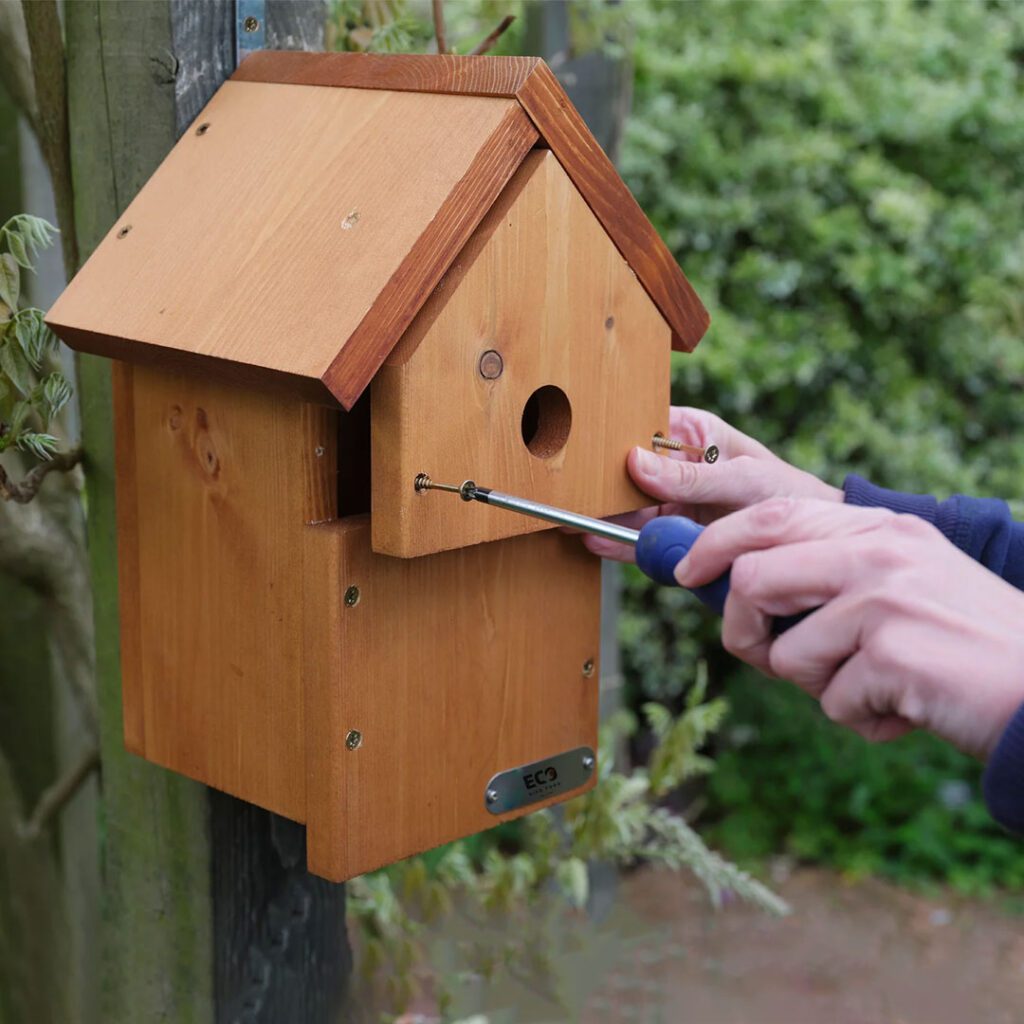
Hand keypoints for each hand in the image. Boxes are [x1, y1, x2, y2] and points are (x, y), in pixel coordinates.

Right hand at [585, 407, 841, 561]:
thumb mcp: (743, 478)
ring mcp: (667, 502)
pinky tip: (594, 541)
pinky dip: (615, 543)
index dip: (609, 439)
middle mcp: (671, 466)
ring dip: (601, 516)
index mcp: (687, 432)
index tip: (583, 450)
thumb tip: (635, 461)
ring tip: (572, 519)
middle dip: (598, 483)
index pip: (637, 429)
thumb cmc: (787, 495)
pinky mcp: (669, 535)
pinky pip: (636, 538)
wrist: (810, 545)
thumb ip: (690, 475)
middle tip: (568, 491)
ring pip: (624, 507)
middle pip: (622, 472)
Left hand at [677, 498, 1023, 757]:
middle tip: (765, 655)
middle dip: (741, 630)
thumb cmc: (964, 645)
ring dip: (819, 686)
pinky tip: (907, 710)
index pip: (770, 514)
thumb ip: (830, 573)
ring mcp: (884, 600)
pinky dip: (861, 718)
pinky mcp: (892, 655)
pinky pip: (832, 701)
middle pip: (751, 580)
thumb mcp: (904, 581)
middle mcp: (877, 552)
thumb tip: (740, 587)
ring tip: (876, 685)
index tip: (687, 572)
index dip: (715, 543)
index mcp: (877, 528)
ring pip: (785, 654)